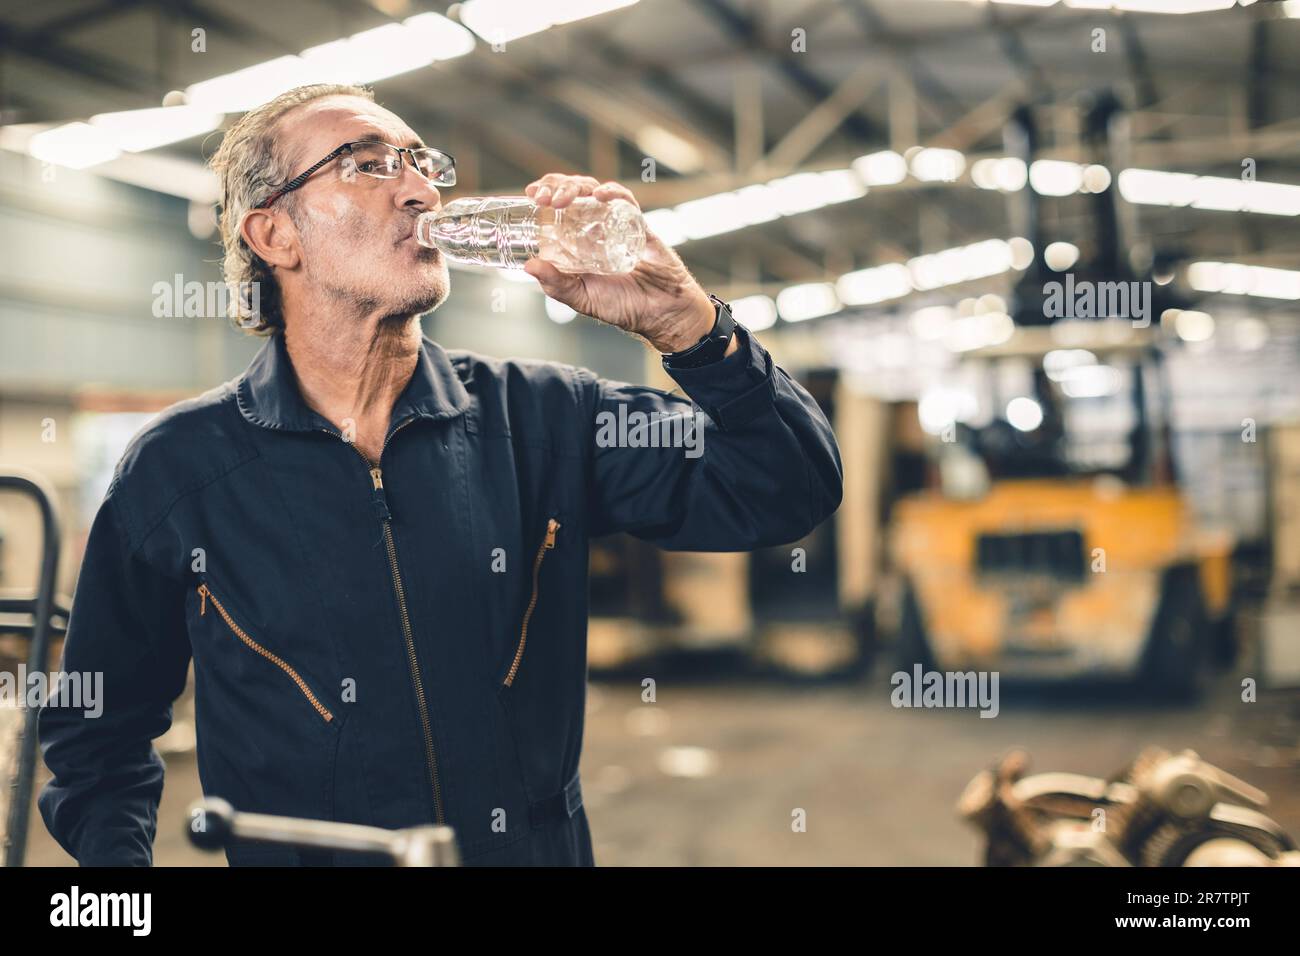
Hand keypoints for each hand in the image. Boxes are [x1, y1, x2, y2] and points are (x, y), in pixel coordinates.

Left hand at [522, 173, 715, 352]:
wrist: (662, 312)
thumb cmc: (624, 307)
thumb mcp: (582, 298)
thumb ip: (557, 285)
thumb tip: (529, 265)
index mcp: (577, 242)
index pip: (556, 208)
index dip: (544, 194)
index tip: (530, 194)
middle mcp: (595, 228)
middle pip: (573, 193)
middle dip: (555, 186)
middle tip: (542, 198)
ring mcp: (616, 223)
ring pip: (594, 191)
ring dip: (575, 187)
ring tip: (562, 199)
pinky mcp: (638, 224)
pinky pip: (625, 200)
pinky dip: (612, 192)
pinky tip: (600, 195)